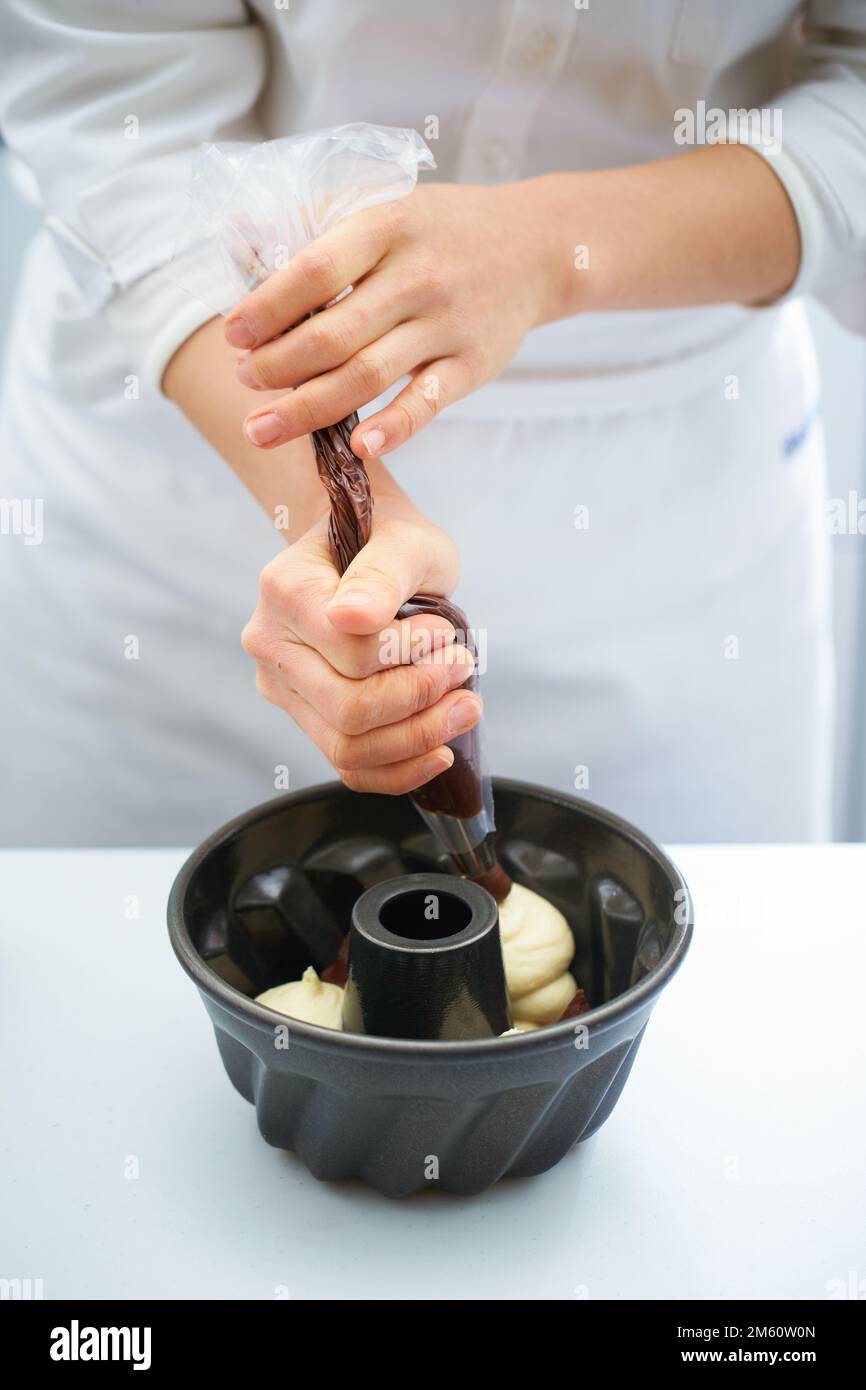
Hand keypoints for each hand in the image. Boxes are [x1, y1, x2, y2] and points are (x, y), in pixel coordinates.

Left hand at [226, 181, 555, 457]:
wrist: (535, 247)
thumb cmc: (439, 229)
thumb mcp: (382, 203)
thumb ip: (312, 220)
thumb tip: (235, 237)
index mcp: (387, 227)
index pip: (314, 271)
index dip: (266, 308)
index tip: (233, 334)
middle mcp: (417, 276)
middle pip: (333, 334)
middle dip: (276, 366)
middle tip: (244, 381)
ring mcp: (447, 324)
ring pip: (368, 375)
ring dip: (307, 408)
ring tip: (262, 428)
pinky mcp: (471, 365)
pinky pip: (427, 403)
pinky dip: (393, 428)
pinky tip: (356, 447)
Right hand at [241, 495, 482, 792]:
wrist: (369, 546)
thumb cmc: (389, 537)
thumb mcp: (403, 541)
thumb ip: (381, 575)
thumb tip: (352, 617)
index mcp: (285, 590)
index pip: (352, 652)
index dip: (411, 653)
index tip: (444, 631)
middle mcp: (271, 643)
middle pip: (349, 708)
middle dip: (420, 698)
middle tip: (463, 669)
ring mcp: (283, 686)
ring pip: (347, 746)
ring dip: (418, 737)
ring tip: (464, 708)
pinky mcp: (304, 716)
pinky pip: (348, 766)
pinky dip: (398, 770)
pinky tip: (439, 752)